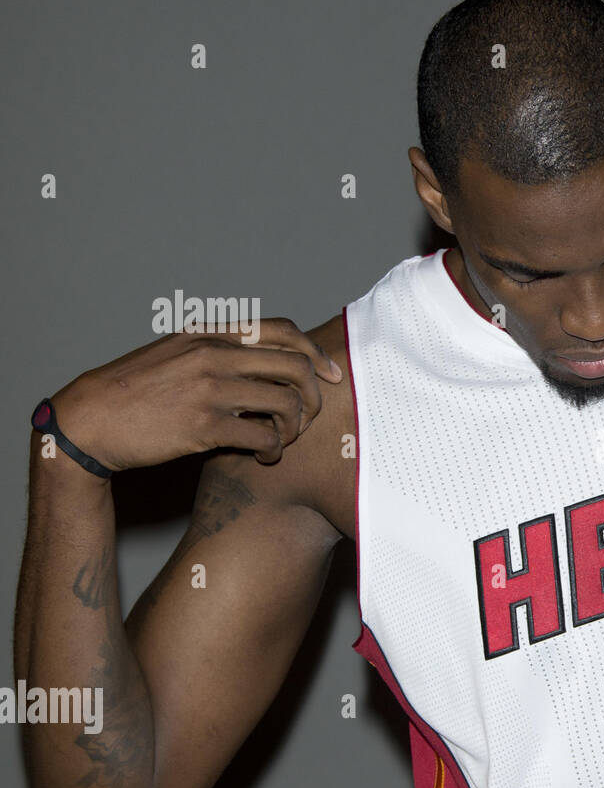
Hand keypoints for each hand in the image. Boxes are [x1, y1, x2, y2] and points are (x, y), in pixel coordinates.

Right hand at [47, 319, 343, 472]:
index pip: (283, 330)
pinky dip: (274, 451)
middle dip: (314, 396)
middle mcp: (213, 354)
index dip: (316, 353)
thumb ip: (217, 350)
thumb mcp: (176, 353)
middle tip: (306, 419)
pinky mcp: (204, 426)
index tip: (331, 376)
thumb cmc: (135, 391)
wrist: (89, 420)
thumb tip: (267, 362)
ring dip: (295, 428)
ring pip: (288, 403)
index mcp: (210, 332)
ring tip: (281, 441)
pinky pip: (264, 437)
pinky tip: (264, 458)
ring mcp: (210, 389)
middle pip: (296, 367)